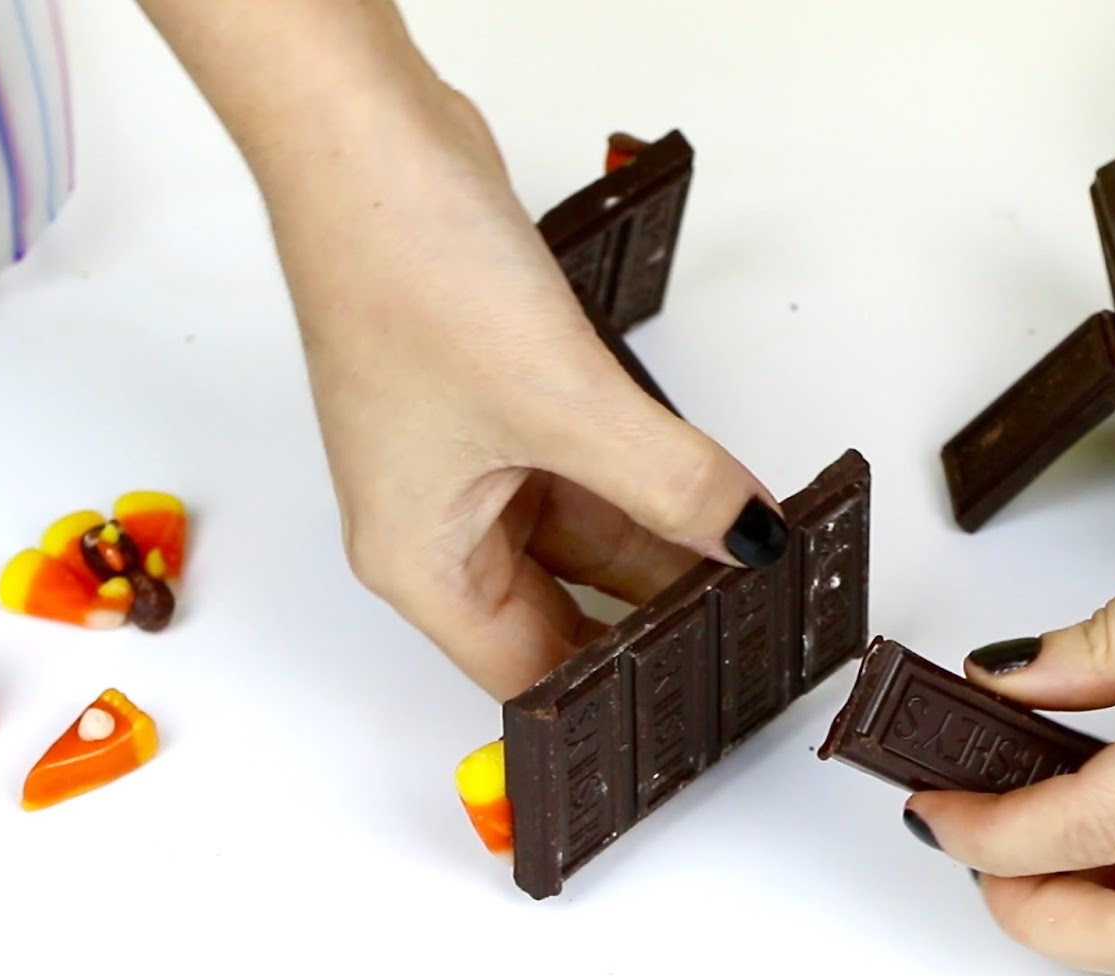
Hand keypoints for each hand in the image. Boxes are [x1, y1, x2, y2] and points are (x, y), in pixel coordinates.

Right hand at [281, 87, 784, 699]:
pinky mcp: (496, 396)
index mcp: (419, 560)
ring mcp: (467, 455)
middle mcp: (437, 520)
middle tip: (749, 626)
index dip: (615, 695)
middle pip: (562, 606)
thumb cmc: (399, 271)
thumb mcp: (561, 403)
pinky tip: (710, 482)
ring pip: (582, 530)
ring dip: (662, 536)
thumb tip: (748, 538)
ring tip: (749, 552)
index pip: (531, 673)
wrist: (365, 137)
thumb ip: (669, 483)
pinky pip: (583, 464)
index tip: (698, 700)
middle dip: (654, 613)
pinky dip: (643, 474)